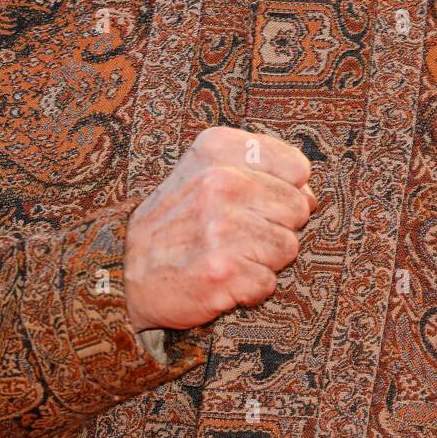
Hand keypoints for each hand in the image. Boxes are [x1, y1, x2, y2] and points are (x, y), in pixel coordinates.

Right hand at [123, 126, 315, 331]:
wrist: (125, 270)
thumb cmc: (177, 219)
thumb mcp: (205, 168)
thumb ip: (260, 165)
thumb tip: (312, 193)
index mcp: (218, 149)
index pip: (297, 169)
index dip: (284, 191)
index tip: (256, 201)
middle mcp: (219, 182)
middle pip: (299, 209)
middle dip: (277, 227)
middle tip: (239, 234)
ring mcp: (221, 227)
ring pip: (288, 248)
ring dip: (264, 260)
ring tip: (229, 255)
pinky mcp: (222, 271)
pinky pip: (269, 282)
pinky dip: (250, 288)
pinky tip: (222, 278)